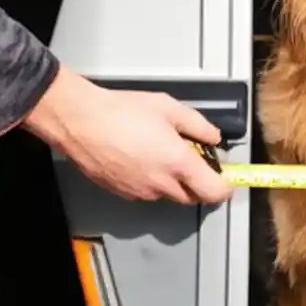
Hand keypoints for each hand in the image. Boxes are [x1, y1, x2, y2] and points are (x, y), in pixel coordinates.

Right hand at [21, 65, 233, 203]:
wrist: (78, 120)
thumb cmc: (121, 111)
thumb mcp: (169, 108)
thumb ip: (199, 126)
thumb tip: (214, 138)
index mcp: (178, 163)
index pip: (215, 192)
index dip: (225, 188)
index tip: (227, 178)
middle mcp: (161, 183)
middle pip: (194, 197)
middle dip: (199, 182)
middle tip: (192, 158)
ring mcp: (139, 191)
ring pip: (169, 195)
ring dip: (174, 182)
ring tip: (161, 153)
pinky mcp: (121, 192)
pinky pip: (146, 193)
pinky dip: (152, 181)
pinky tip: (141, 158)